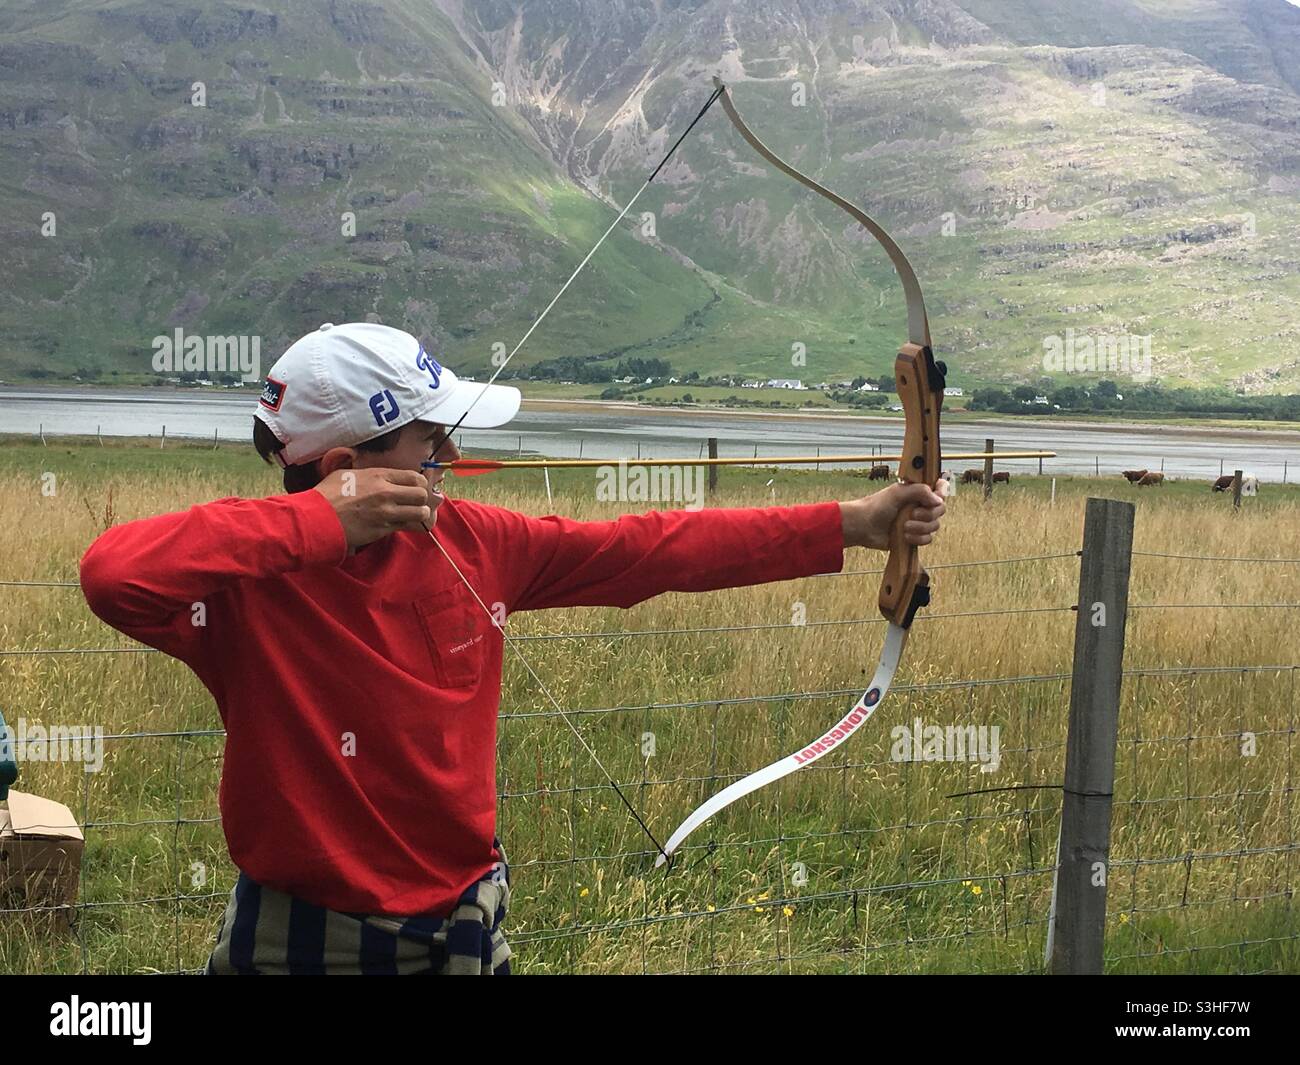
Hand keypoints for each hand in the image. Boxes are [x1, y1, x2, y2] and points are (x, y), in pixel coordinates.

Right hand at [313, 468, 432, 550]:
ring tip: (413, 515)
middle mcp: (386, 492)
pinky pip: (405, 526)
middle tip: (416, 502)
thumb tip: (376, 474)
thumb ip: (368, 473)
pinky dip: (408, 525)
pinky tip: (403, 524)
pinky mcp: (382, 530)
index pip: (414, 477)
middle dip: (422, 499)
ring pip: (420, 513)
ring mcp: (386, 513)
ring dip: (419, 515)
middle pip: (421, 494)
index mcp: (378, 476)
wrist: (317, 518)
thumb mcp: (347, 474)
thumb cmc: (327, 494)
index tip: (416, 487)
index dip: (419, 483)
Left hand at [840, 480, 947, 551]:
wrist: (863, 526)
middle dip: (928, 515)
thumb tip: (939, 500)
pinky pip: (927, 539)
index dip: (942, 492)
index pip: (940, 487)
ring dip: (920, 528)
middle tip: (913, 514)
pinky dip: (917, 538)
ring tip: (904, 527)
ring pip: (934, 526)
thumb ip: (920, 491)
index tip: (934, 498)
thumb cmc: (876, 506)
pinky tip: (904, 536)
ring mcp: (918, 521)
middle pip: (940, 510)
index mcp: (917, 491)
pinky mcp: (914, 536)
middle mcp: (920, 505)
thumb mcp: (897, 493)